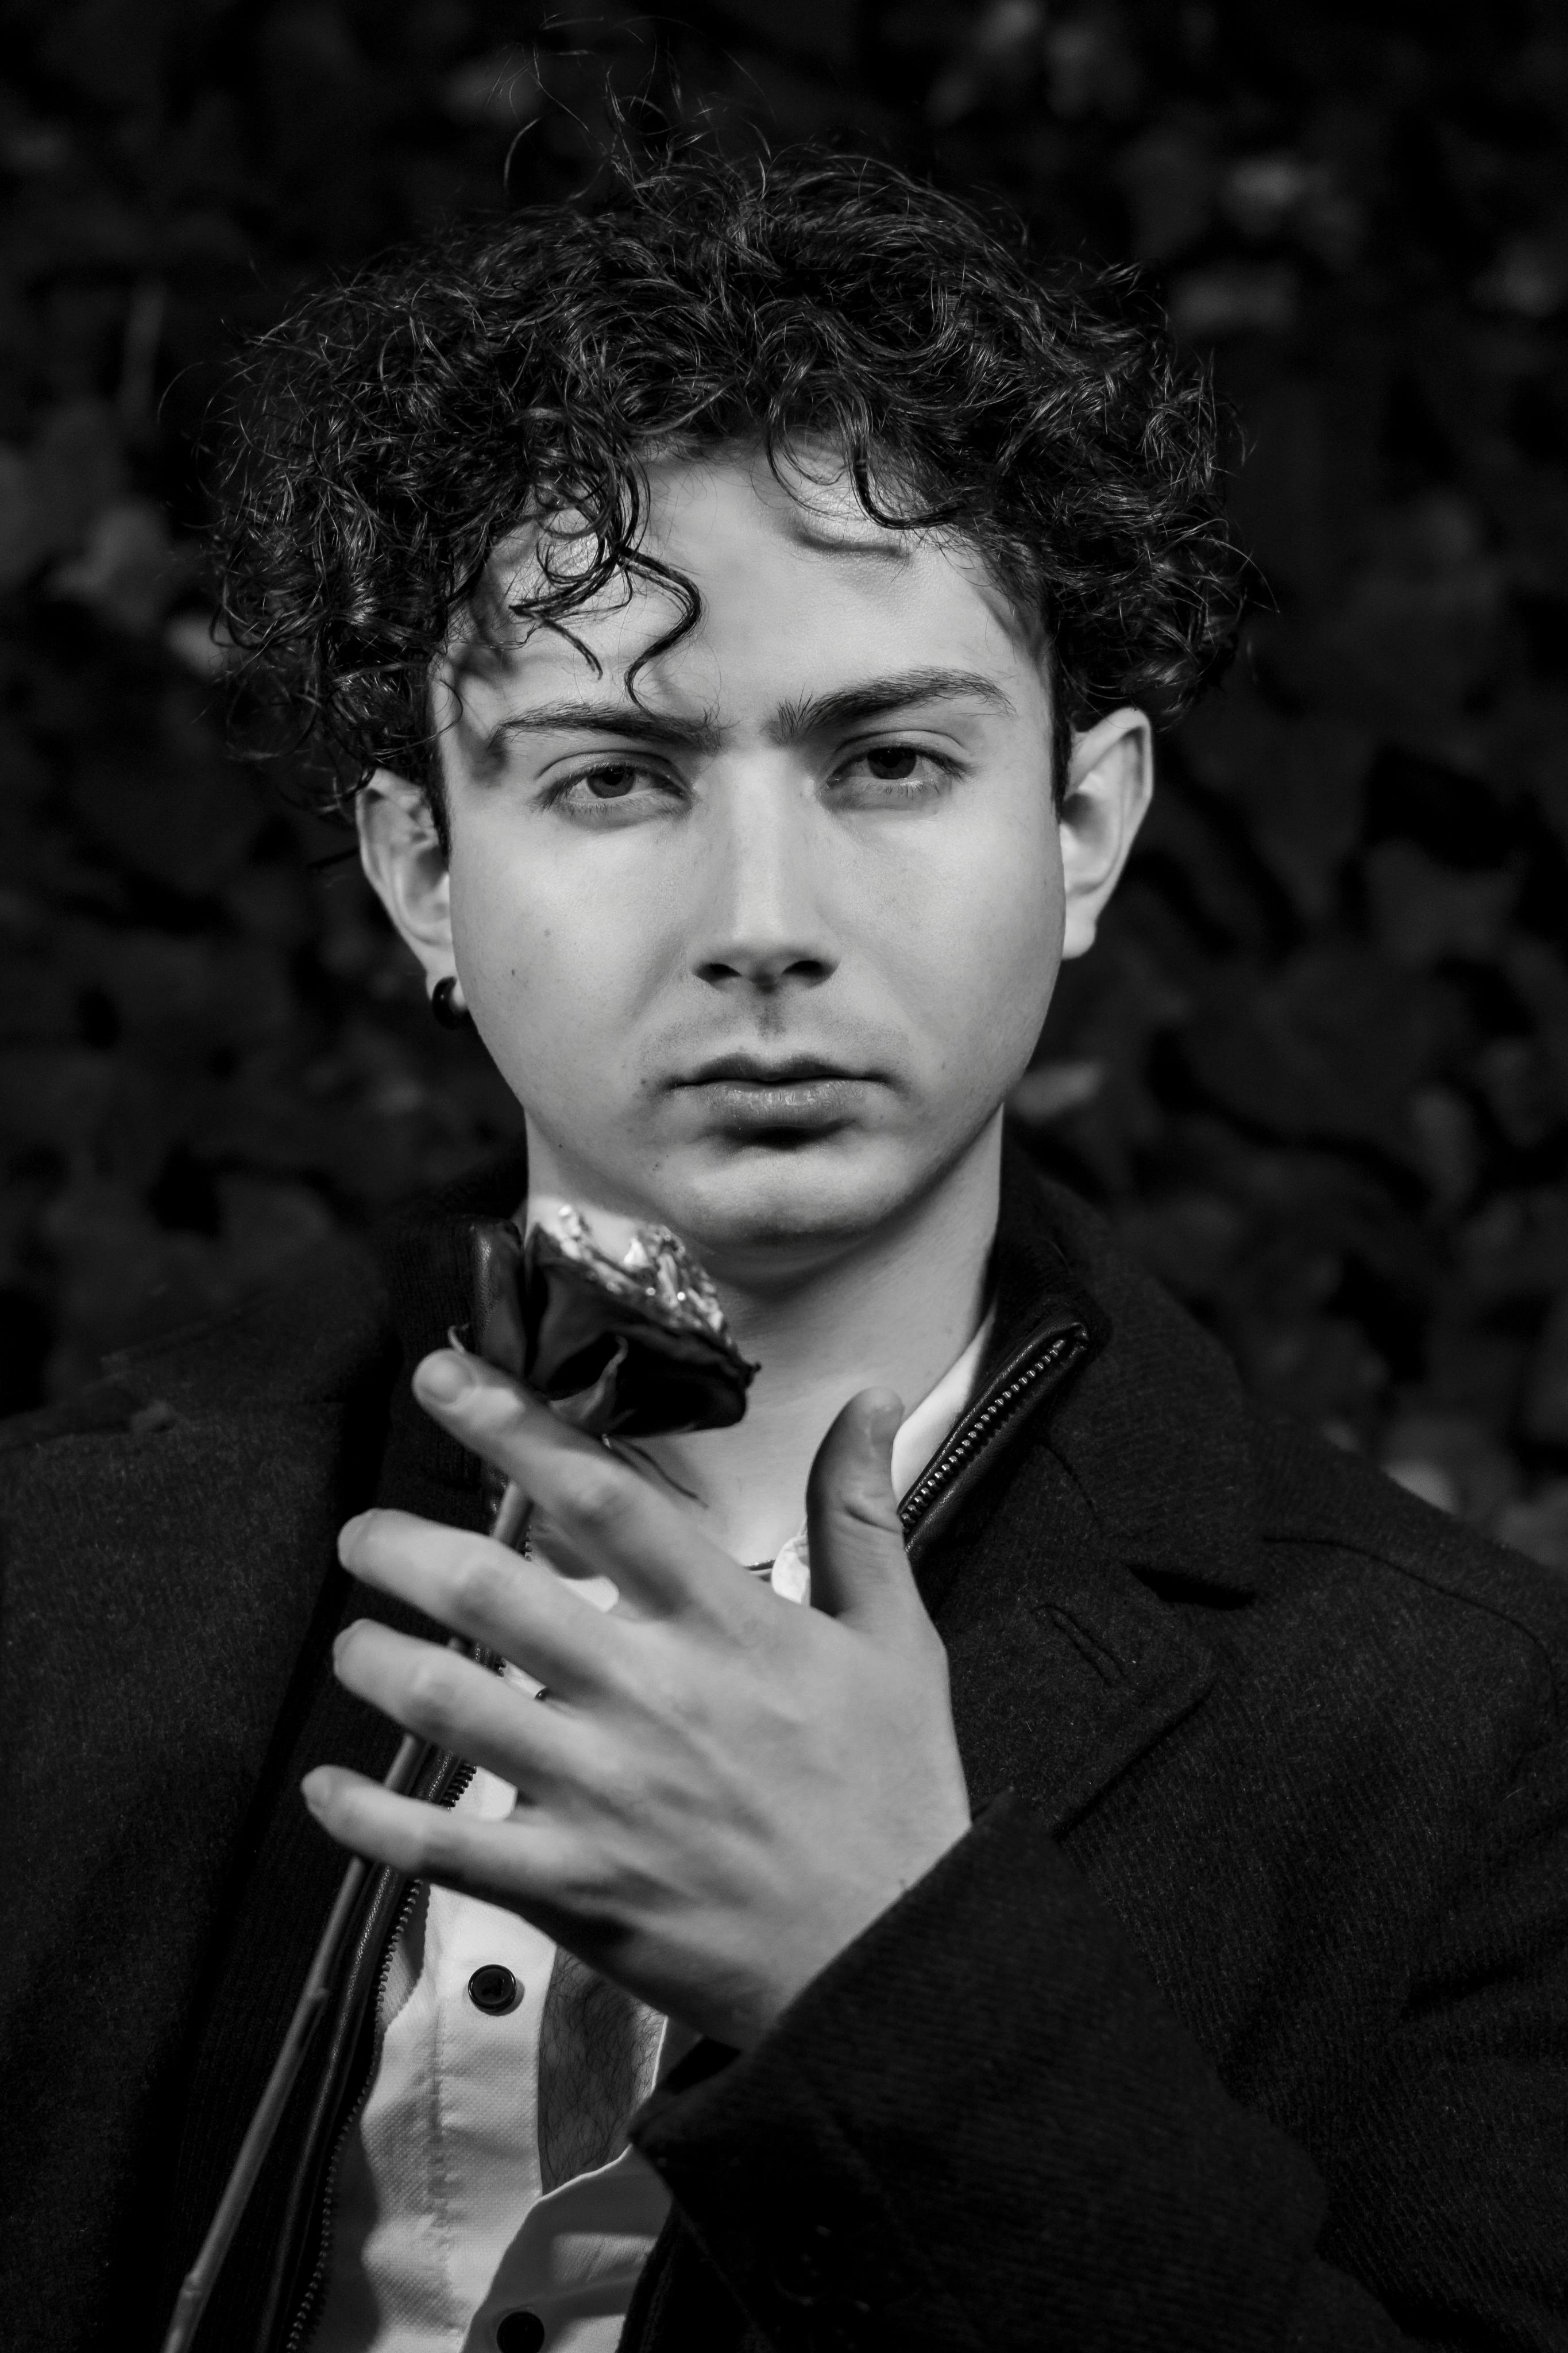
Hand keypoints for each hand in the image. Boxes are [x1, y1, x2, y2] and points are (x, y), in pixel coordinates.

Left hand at [302, 1352, 971, 2048]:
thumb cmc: (892, 1793)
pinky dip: (370, 1818)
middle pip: (490, 1589)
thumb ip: (858, 1512)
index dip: (513, 1427)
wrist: (892, 1961)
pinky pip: (441, 1847)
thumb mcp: (895, 1639)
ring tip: (351, 1642)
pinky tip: (327, 1791)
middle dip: (401, 1545)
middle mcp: (650, 1694)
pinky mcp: (572, 1888)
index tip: (444, 1378)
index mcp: (725, 1623)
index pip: (601, 1498)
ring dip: (374, 1662)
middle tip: (363, 1533)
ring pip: (447, 1705)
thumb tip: (867, 1399)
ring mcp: (602, 1794)